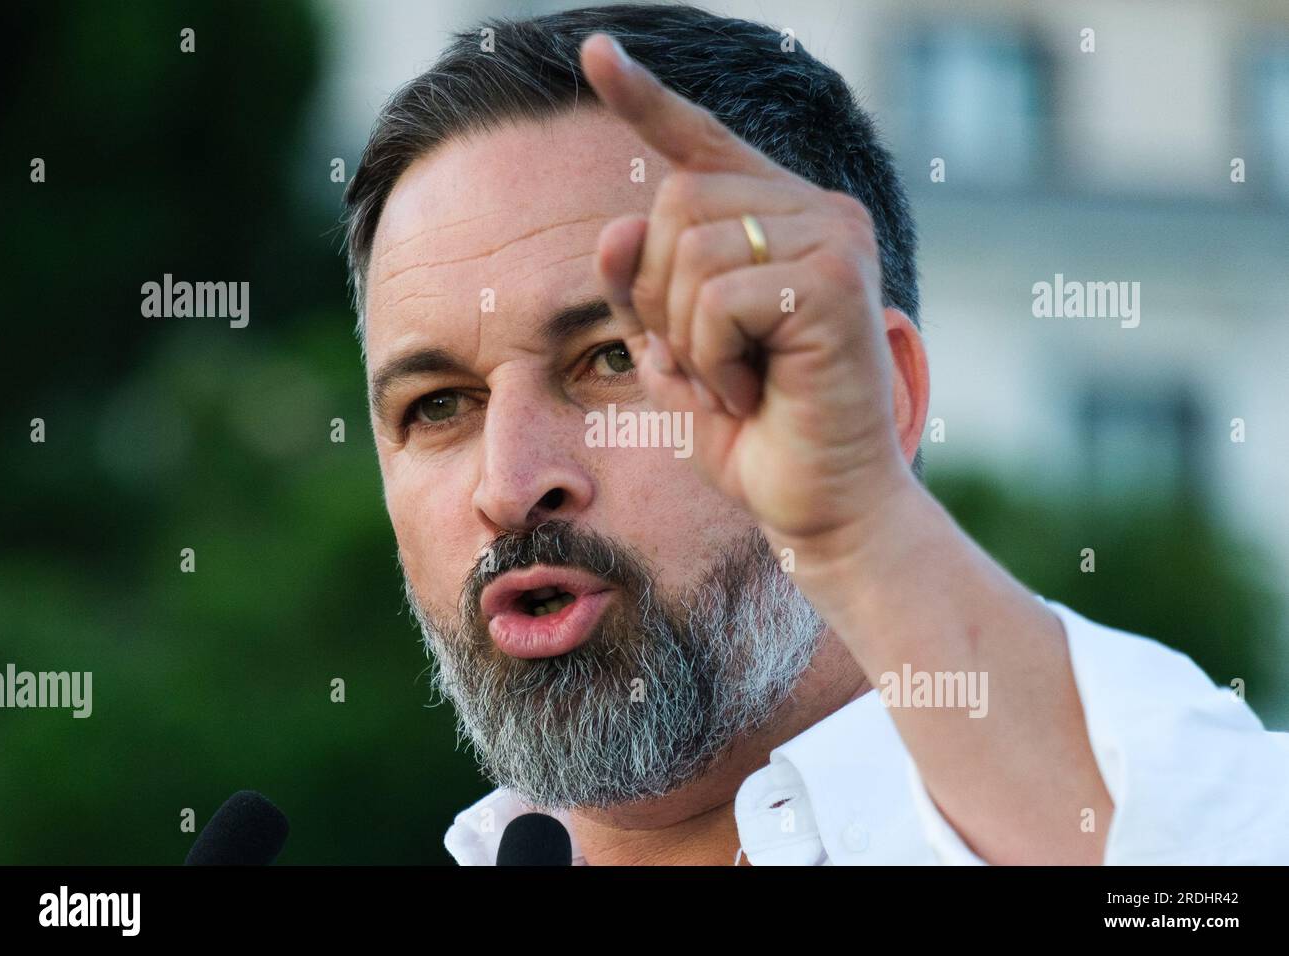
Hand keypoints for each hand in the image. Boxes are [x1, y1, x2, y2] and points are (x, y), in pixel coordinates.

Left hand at [580, 34, 913, 559]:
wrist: (824, 504)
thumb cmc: (757, 431)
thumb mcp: (676, 353)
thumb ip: (643, 291)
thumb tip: (613, 228)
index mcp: (779, 220)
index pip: (700, 145)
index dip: (645, 100)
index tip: (594, 53)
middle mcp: (814, 211)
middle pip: (672, 200)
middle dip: (661, 298)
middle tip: (711, 364)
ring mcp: (832, 236)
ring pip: (687, 247)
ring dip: (687, 336)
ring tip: (738, 380)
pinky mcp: (837, 276)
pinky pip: (716, 296)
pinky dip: (712, 359)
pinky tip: (756, 392)